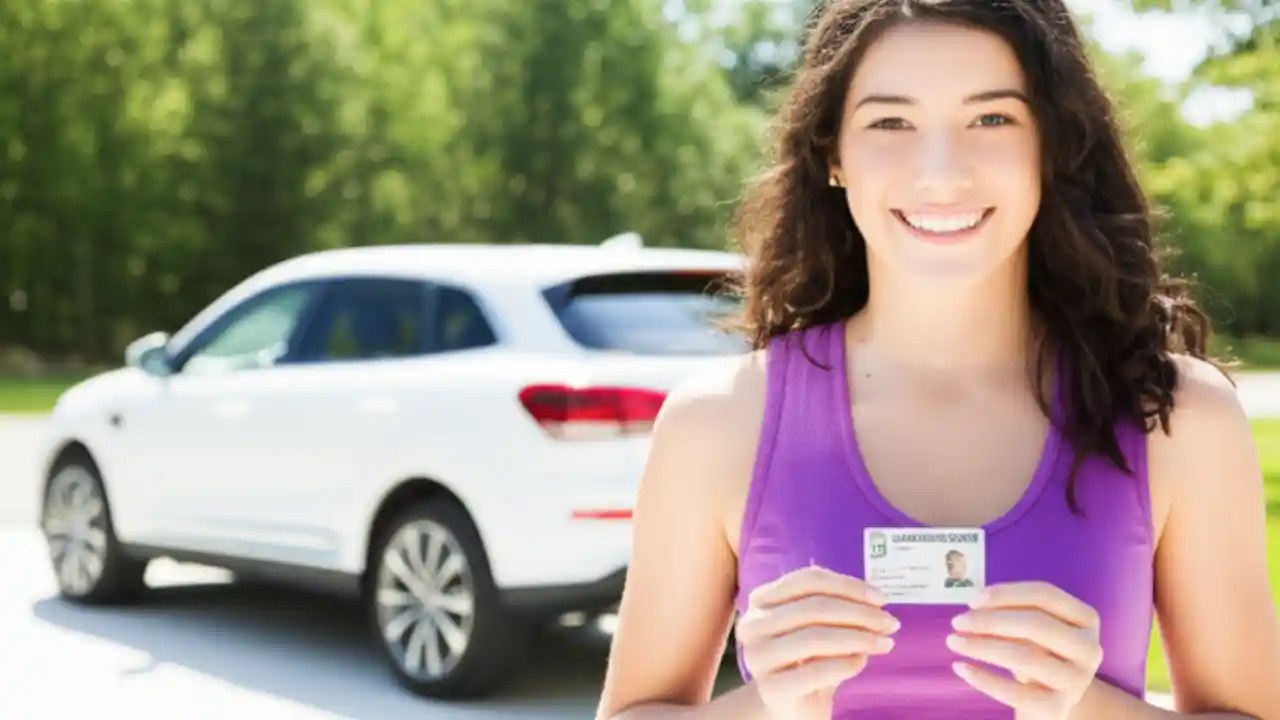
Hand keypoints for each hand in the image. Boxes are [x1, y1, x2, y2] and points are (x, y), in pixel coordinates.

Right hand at [737, 565, 898, 719]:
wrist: (788, 705)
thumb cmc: (806, 659)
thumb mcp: (817, 625)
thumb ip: (836, 605)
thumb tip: (875, 598)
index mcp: (761, 600)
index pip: (808, 580)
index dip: (848, 586)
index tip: (881, 598)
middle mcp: (753, 625)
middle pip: (814, 607)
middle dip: (859, 613)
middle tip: (890, 623)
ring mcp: (758, 657)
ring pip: (815, 637)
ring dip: (858, 637)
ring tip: (884, 643)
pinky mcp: (771, 688)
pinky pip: (817, 670)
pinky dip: (846, 663)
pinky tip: (862, 661)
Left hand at [947, 582, 1102, 719]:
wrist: (1051, 699)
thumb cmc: (1038, 652)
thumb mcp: (1033, 628)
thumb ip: (1011, 611)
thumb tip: (975, 605)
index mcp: (1086, 618)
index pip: (1044, 594)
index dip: (1005, 593)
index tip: (972, 600)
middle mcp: (1089, 648)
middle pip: (1035, 624)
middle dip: (990, 620)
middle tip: (957, 622)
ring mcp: (1077, 680)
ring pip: (1024, 657)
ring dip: (981, 646)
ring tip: (953, 641)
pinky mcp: (1057, 708)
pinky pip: (1015, 692)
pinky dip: (983, 679)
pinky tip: (961, 667)